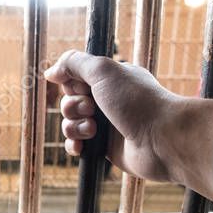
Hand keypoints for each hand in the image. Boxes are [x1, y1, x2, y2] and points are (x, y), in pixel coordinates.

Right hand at [44, 50, 182, 183]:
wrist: (162, 139)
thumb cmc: (137, 101)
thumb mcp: (103, 70)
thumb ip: (74, 63)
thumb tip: (50, 71)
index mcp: (110, 80)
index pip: (75, 78)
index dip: (72, 83)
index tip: (83, 87)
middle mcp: (108, 100)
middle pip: (69, 101)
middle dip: (73, 106)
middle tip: (91, 109)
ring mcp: (106, 125)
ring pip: (70, 123)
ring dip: (74, 126)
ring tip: (93, 129)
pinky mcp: (104, 148)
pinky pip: (77, 145)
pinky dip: (74, 145)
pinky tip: (82, 147)